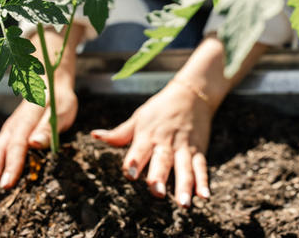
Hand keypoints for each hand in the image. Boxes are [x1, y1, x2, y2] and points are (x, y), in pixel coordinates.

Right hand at [0, 83, 77, 196]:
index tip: (6, 184)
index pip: (17, 145)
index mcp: (26, 120)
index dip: (12, 165)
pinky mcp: (5, 136)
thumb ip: (48, 128)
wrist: (50, 84)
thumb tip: (35, 143)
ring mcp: (6, 132)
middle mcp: (11, 127)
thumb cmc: (59, 100)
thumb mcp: (61, 111)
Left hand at [91, 80, 213, 207]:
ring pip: (185, 168)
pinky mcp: (199, 151)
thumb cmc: (160, 109)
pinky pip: (201, 167)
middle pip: (163, 161)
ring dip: (185, 186)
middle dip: (160, 177)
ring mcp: (184, 148)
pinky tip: (204, 196)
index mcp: (148, 135)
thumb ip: (119, 133)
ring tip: (184, 204)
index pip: (139, 149)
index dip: (134, 162)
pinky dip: (203, 182)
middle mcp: (166, 143)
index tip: (131, 174)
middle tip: (157, 193)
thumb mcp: (138, 118)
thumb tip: (94, 135)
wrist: (191, 95)